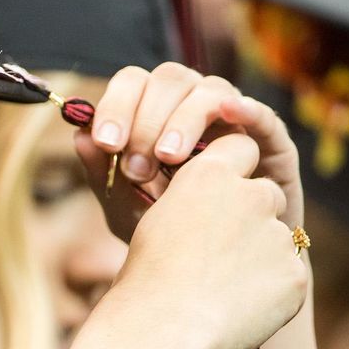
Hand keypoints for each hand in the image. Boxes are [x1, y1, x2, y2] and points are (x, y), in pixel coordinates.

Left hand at [76, 62, 304, 237]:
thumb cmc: (166, 235)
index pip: (133, 83)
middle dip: (146, 119)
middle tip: (136, 166)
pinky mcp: (269, 142)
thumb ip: (101, 173)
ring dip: (183, 120)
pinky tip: (229, 115)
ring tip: (168, 159)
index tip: (106, 142)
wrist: (214, 270)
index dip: (117, 104)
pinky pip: (261, 114)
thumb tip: (79, 135)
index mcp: (152, 113)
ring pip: (208, 90)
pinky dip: (245, 108)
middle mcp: (190, 106)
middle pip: (169, 78)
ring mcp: (231, 120)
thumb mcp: (123, 208)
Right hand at [106, 133, 307, 348]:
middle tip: (213, 254)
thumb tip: (202, 203)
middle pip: (265, 194)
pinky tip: (234, 308)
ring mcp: (278, 236)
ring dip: (257, 257)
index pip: (241, 146)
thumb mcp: (153, 223)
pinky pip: (285, 279)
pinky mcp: (295, 274)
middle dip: (249, 217)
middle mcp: (251, 195)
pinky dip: (266, 293)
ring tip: (217, 289)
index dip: (233, 169)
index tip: (220, 193)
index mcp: (210, 176)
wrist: (162, 330)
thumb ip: (190, 202)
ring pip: (276, 240)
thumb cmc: (144, 279)